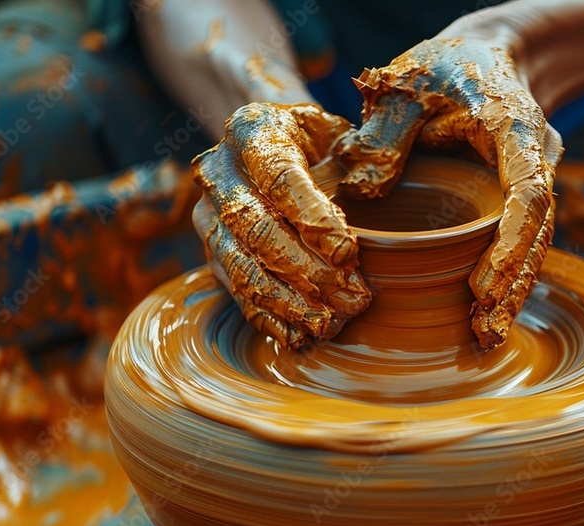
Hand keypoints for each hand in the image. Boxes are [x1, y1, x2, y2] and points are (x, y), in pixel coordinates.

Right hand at [192, 102, 370, 348]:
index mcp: (251, 132)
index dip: (312, 218)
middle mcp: (219, 174)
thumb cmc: (317, 142)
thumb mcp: (341, 132)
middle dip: (308, 272)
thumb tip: (375, 179)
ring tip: (331, 324)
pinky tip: (300, 335)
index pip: (278, 177)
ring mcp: (208, 217)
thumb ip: (363, 153)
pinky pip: (235, 291)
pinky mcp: (212, 254)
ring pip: (242, 267)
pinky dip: (268, 317)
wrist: (271, 150)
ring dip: (288, 303)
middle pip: (258, 230)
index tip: (348, 253)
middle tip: (354, 298)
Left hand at [334, 37, 562, 348]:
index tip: (486, 286)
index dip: (511, 243)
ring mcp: (534, 177)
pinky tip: (487, 307)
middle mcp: (536, 157)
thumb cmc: (443, 66)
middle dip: (514, 283)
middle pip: (539, 230)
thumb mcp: (403, 84)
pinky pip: (522, 237)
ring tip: (488, 334)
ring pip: (535, 240)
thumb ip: (383, 131)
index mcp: (515, 128)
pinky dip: (508, 273)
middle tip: (486, 330)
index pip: (528, 192)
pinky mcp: (520, 193)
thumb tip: (363, 191)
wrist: (488, 53)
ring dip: (515, 288)